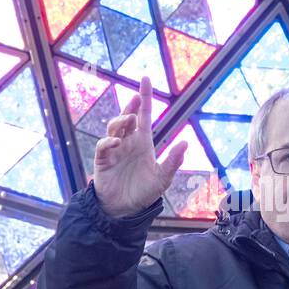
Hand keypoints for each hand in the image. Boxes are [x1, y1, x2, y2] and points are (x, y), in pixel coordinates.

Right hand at [92, 75, 186, 217]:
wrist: (125, 210)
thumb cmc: (144, 192)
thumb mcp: (163, 178)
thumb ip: (173, 161)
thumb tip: (185, 143)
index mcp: (143, 141)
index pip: (144, 115)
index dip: (145, 97)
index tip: (146, 78)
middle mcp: (128, 142)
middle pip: (128, 117)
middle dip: (131, 106)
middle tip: (137, 98)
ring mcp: (115, 150)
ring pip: (114, 127)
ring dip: (121, 121)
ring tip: (129, 120)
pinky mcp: (103, 160)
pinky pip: (104, 146)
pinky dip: (108, 142)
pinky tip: (115, 143)